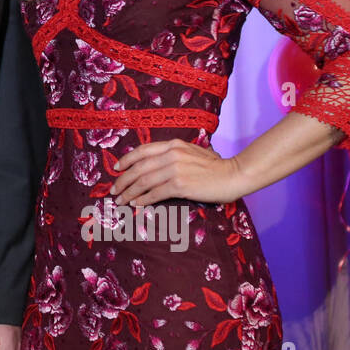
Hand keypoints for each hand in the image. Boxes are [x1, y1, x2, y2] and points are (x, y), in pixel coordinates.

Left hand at [111, 138, 247, 206]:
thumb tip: (156, 165)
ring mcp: (175, 169)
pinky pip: (155, 194)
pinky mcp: (180, 185)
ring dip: (129, 192)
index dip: (126, 160)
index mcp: (173, 144)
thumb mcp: (193, 152)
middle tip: (114, 190)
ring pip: (144, 182)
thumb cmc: (216, 166)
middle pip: (139, 168)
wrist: (235, 175)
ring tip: (121, 200)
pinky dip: (143, 200)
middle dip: (123, 180)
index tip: (116, 169)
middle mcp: (172, 154)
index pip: (142, 150)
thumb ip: (175, 155)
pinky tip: (137, 204)